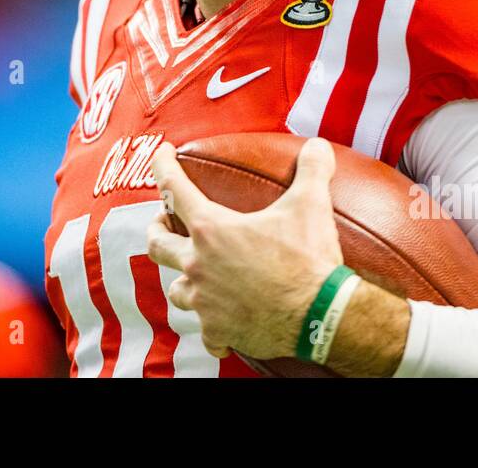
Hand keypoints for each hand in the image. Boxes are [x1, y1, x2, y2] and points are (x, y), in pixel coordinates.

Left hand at [146, 137, 344, 360]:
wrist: (321, 316)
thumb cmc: (308, 258)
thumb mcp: (311, 204)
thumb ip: (312, 169)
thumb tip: (318, 146)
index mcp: (211, 230)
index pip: (174, 188)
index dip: (162, 166)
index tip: (159, 154)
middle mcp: (199, 265)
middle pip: (157, 245)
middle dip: (156, 230)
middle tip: (163, 223)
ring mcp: (206, 301)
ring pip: (176, 290)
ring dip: (182, 280)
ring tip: (193, 275)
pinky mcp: (219, 330)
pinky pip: (205, 331)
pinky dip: (211, 326)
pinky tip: (220, 324)